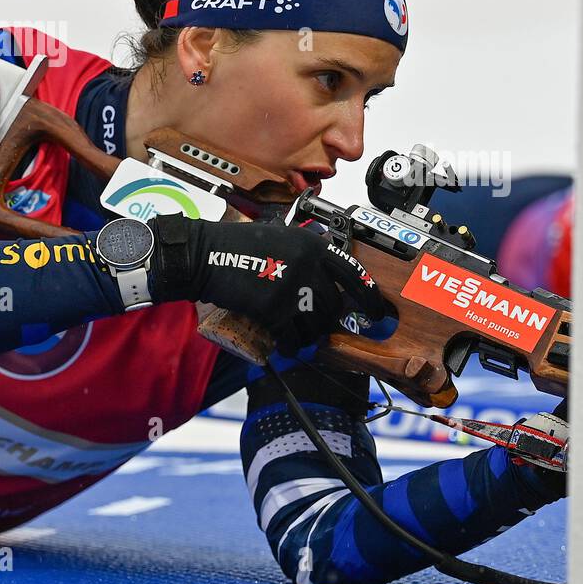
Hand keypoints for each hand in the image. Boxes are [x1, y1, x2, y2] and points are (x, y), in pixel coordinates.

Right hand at [147, 214, 389, 354]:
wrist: (206, 254)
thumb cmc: (238, 245)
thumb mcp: (281, 237)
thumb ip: (306, 254)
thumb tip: (325, 280)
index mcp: (314, 245)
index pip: (353, 274)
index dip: (369, 297)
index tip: (376, 313)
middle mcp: (309, 265)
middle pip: (333, 306)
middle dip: (327, 321)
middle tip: (317, 326)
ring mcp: (293, 287)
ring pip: (316, 324)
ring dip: (310, 336)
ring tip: (298, 336)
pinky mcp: (275, 309)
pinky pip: (293, 336)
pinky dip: (291, 345)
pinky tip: (285, 346)